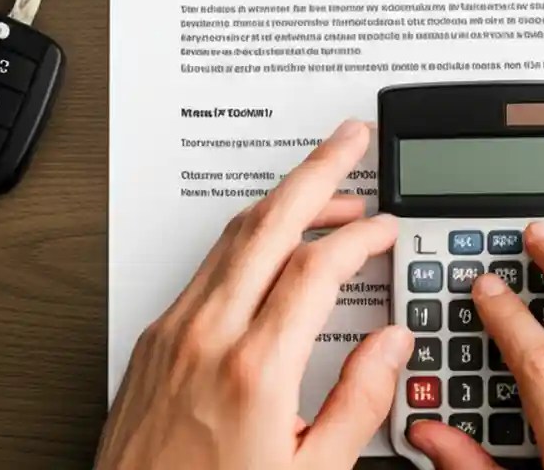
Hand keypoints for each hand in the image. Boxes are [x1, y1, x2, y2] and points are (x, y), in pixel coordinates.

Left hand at [94, 119, 412, 469]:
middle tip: (350, 139)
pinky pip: (206, 265)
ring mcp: (172, 332)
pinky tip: (270, 241)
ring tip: (322, 189)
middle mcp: (206, 336)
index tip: (386, 228)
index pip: (317, 267)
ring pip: (231, 237)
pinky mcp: (152, 340)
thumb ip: (359, 403)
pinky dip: (247, 236)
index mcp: (255, 368)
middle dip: (316, 169)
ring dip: (282, 200)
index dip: (360, 235)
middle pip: (269, 223)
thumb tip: (391, 345)